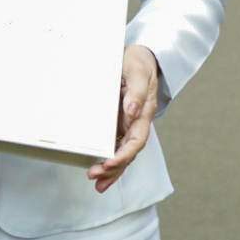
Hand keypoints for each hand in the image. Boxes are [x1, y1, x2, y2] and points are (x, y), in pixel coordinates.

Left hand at [87, 46, 158, 192]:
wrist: (139, 56)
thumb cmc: (139, 62)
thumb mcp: (137, 70)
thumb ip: (136, 92)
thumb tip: (133, 113)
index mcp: (144, 113)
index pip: (136, 141)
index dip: (124, 155)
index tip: (110, 162)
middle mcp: (136, 123)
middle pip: (128, 153)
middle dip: (113, 168)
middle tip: (94, 177)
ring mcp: (127, 124)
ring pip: (121, 153)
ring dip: (110, 170)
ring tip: (96, 183)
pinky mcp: (118, 122)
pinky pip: (113, 144)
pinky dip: (107, 159)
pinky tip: (97, 170)